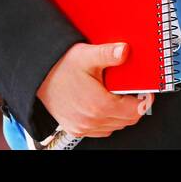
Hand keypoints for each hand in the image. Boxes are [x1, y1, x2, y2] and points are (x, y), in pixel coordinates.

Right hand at [37, 42, 152, 138]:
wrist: (36, 76)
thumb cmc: (59, 67)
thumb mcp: (85, 55)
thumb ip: (108, 53)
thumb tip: (125, 50)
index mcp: (99, 104)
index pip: (135, 111)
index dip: (143, 100)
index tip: (144, 91)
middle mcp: (91, 120)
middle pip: (126, 120)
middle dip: (132, 106)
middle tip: (129, 90)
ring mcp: (83, 127)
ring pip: (114, 126)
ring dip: (119, 114)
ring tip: (114, 96)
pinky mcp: (76, 129)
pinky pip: (101, 130)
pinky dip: (106, 121)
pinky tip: (102, 105)